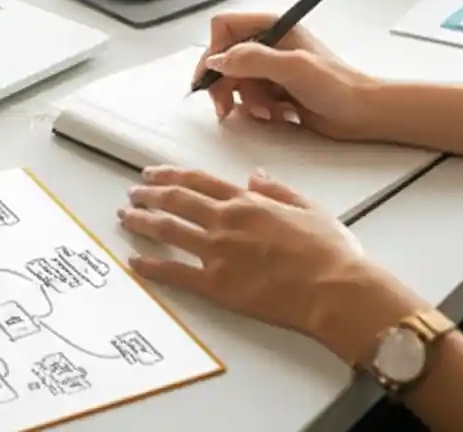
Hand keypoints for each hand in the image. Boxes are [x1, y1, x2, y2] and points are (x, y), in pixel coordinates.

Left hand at [120, 165, 420, 363]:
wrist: (335, 288)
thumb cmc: (330, 253)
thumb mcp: (309, 208)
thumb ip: (278, 190)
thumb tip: (256, 176)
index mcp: (249, 202)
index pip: (199, 181)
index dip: (172, 175)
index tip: (154, 173)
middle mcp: (227, 221)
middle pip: (176, 200)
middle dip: (149, 194)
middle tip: (133, 192)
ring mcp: (218, 252)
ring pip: (168, 229)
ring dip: (143, 221)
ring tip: (127, 217)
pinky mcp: (216, 285)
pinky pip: (175, 272)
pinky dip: (151, 265)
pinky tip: (136, 261)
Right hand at [195, 13, 381, 140]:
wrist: (362, 113)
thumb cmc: (338, 85)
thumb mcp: (293, 67)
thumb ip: (252, 59)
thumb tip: (217, 60)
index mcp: (272, 27)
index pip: (224, 29)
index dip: (214, 52)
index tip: (214, 77)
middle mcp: (268, 45)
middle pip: (224, 59)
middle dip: (225, 85)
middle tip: (225, 108)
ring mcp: (270, 69)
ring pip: (235, 83)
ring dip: (247, 101)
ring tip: (270, 112)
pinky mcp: (274, 91)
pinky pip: (248, 99)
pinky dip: (258, 110)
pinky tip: (280, 115)